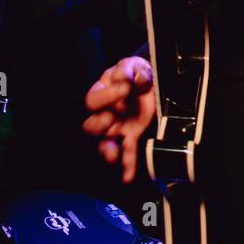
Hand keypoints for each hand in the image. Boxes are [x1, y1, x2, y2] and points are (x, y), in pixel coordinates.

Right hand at [82, 57, 155, 183]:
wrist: (152, 83)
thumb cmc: (136, 74)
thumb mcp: (134, 66)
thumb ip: (128, 70)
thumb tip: (122, 77)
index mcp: (101, 94)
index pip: (93, 100)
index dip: (107, 95)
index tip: (125, 87)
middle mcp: (104, 114)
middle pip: (91, 127)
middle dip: (98, 125)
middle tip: (111, 118)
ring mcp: (117, 128)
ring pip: (105, 144)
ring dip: (107, 151)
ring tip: (113, 154)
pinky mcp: (132, 137)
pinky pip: (127, 153)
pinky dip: (127, 165)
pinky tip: (127, 176)